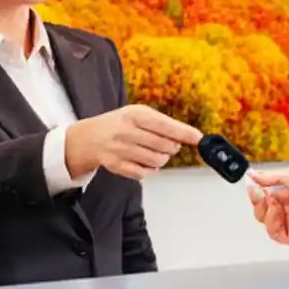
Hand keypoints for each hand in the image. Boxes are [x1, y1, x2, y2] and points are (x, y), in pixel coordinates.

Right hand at [65, 105, 201, 180]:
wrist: (89, 137)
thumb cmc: (119, 124)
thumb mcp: (139, 115)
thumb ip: (163, 124)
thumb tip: (189, 136)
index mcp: (134, 114)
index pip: (166, 126)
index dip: (185, 133)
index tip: (199, 138)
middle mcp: (126, 131)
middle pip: (164, 146)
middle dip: (172, 148)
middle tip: (169, 145)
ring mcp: (120, 150)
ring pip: (157, 161)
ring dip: (162, 159)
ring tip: (154, 152)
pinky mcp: (116, 166)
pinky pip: (144, 173)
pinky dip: (149, 170)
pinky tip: (143, 162)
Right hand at [247, 167, 288, 244]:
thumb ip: (268, 177)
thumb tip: (252, 175)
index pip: (266, 196)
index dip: (257, 192)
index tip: (252, 185)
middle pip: (262, 209)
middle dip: (257, 201)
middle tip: (259, 193)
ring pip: (265, 221)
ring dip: (264, 209)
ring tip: (273, 201)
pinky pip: (273, 232)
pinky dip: (271, 221)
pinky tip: (278, 211)